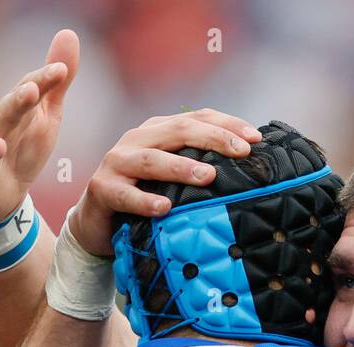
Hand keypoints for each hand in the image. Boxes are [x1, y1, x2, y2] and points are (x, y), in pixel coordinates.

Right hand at [0, 29, 78, 224]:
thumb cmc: (22, 147)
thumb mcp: (46, 116)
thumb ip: (56, 84)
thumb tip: (69, 34)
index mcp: (15, 111)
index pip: (29, 91)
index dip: (44, 81)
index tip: (62, 70)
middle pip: (6, 112)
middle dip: (17, 102)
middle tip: (31, 91)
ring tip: (0, 145)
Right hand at [68, 109, 262, 255]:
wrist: (96, 221)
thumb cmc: (145, 196)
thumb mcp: (174, 178)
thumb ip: (201, 168)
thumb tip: (248, 171)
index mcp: (159, 132)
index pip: (196, 119)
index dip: (226, 125)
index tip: (256, 138)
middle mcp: (138, 140)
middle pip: (178, 131)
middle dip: (213, 139)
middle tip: (241, 152)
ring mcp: (118, 162)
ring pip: (152, 160)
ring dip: (181, 167)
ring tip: (208, 177)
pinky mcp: (103, 189)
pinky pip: (125, 195)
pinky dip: (145, 201)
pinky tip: (164, 208)